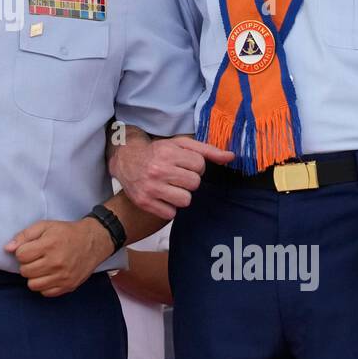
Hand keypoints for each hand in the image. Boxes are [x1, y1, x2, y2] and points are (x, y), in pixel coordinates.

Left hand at [5, 219, 110, 296]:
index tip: (30, 249)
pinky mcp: (68, 286)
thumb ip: (24, 236)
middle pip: (25, 271)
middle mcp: (56, 262)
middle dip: (27, 264)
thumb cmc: (66, 233)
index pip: (21, 255)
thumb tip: (8, 248)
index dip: (22, 251)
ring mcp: (63, 277)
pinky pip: (45, 293)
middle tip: (36, 258)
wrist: (92, 242)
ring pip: (33, 285)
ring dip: (34, 276)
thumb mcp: (45, 226)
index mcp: (49, 245)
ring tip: (41, 267)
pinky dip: (44, 285)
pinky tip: (49, 275)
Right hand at [109, 134, 233, 218]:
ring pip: (185, 200)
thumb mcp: (180, 145)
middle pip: (194, 184)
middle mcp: (158, 170)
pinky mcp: (144, 202)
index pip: (200, 165)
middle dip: (189, 181)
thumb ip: (207, 150)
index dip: (195, 166)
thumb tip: (231, 157)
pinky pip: (171, 213)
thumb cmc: (158, 152)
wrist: (126, 160)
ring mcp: (150, 188)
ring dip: (181, 195)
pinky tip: (162, 197)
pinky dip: (169, 207)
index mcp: (167, 152)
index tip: (184, 165)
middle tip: (177, 176)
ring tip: (171, 187)